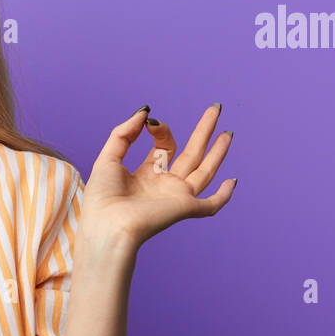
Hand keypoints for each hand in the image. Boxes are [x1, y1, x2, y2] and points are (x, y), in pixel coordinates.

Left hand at [78, 104, 235, 248]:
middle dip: (203, 131)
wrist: (107, 226)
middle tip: (215, 109)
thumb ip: (124, 133)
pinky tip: (233, 181)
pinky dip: (224, 195)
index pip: (164, 147)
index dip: (161, 130)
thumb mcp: (108, 157)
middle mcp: (164, 186)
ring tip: (228, 132)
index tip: (150, 121)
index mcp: (145, 176)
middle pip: (190, 154)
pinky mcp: (185, 208)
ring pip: (204, 171)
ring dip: (218, 152)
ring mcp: (176, 197)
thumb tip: (145, 113)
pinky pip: (210, 205)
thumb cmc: (101, 199)